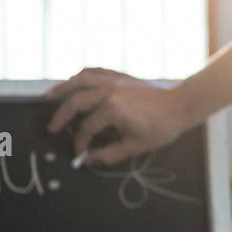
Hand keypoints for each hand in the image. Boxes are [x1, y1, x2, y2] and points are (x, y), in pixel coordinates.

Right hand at [44, 67, 186, 166]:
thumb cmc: (162, 126)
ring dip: (64, 87)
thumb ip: (109, 154)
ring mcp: (114, 80)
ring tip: (50, 96)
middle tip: (53, 127)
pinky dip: (82, 76)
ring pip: (81, 79)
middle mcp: (109, 91)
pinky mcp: (121, 76)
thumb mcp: (136, 145)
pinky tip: (75, 81)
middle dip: (62, 116)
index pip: (87, 128)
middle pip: (76, 102)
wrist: (181, 104)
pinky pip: (95, 71)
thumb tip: (89, 160)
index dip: (81, 143)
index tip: (79, 153)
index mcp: (112, 109)